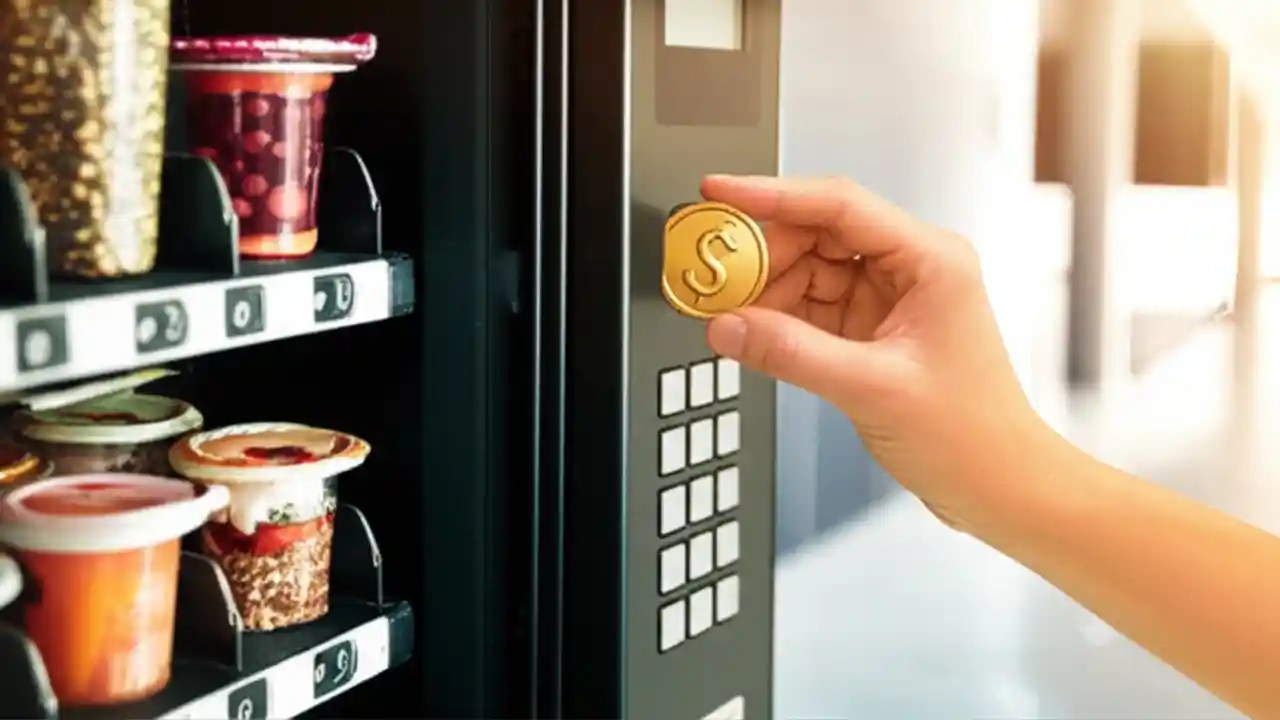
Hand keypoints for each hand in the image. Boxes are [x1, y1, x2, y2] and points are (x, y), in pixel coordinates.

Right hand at [701, 175, 1052, 530]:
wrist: (997, 485)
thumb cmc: (972, 434)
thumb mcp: (872, 388)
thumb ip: (791, 353)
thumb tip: (727, 325)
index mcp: (930, 260)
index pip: (838, 204)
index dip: (773, 194)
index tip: (721, 192)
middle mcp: (910, 268)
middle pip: (816, 233)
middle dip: (762, 255)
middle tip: (714, 278)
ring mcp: (888, 297)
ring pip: (808, 270)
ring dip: (765, 290)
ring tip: (730, 316)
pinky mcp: (870, 329)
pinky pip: (810, 307)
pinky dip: (777, 319)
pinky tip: (754, 335)